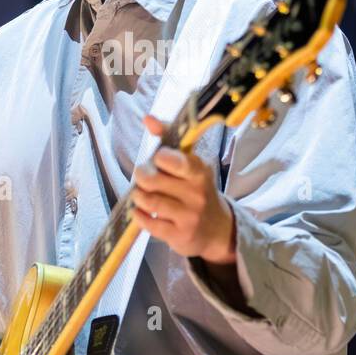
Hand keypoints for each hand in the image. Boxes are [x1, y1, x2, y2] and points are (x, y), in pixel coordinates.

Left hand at [132, 114, 236, 265]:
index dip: (158, 158)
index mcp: (199, 171)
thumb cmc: (197, 191)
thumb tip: (147, 118)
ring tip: (141, 194)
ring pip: (148, 201)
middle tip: (143, 177)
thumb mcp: (189, 165)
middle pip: (152, 179)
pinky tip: (142, 211)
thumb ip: (168, 139)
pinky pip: (148, 222)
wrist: (217, 230)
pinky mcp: (179, 236)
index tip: (158, 161)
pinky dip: (139, 215)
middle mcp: (196, 194)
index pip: (172, 159)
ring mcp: (188, 216)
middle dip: (141, 176)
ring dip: (138, 196)